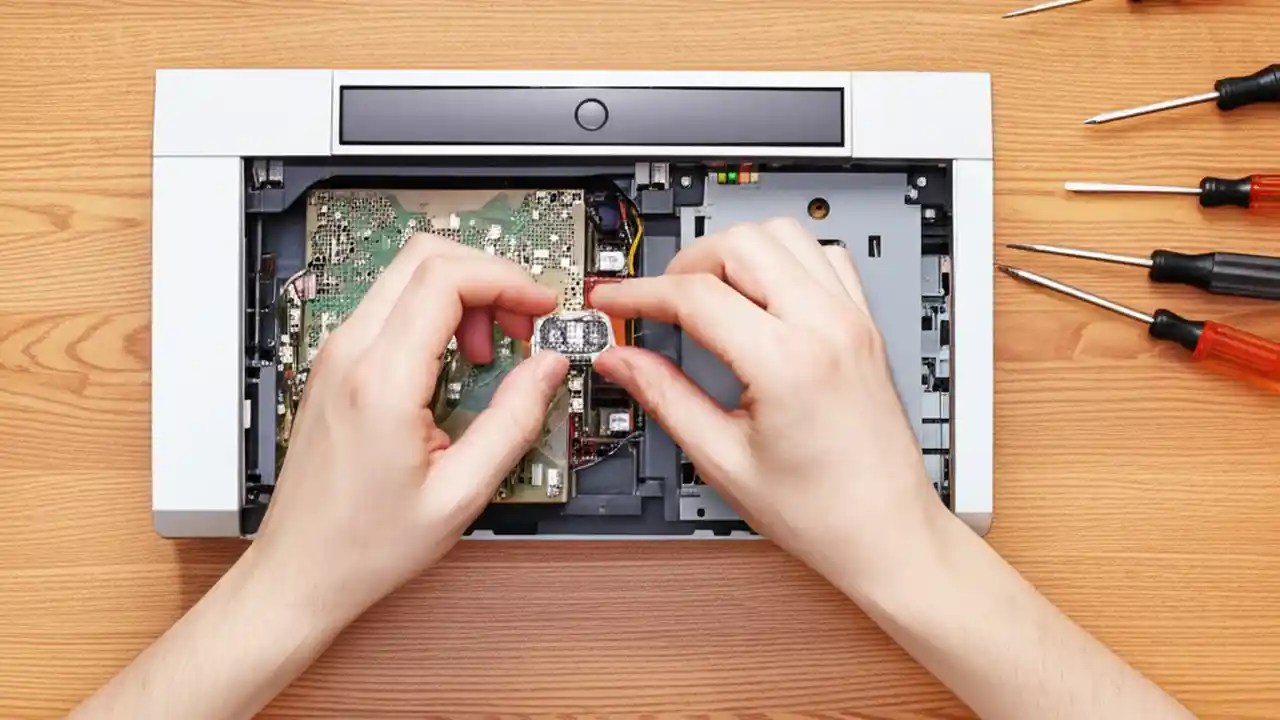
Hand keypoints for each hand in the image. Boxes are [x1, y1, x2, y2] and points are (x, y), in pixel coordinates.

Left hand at [250, 234, 568, 625]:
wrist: (302, 568)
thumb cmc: (365, 542)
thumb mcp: (461, 493)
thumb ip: (514, 421)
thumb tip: (548, 367)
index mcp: (381, 382)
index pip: (445, 278)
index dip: (506, 279)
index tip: (540, 306)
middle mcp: (349, 355)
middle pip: (424, 257)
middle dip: (488, 276)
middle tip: (522, 322)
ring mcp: (336, 355)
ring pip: (406, 274)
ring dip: (463, 294)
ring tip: (491, 348)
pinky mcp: (335, 364)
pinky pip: (391, 306)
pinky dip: (436, 313)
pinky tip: (458, 358)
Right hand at [589, 218, 941, 584]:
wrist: (886, 533)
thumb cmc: (821, 512)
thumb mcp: (723, 460)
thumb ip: (665, 398)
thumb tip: (620, 361)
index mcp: (788, 362)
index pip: (697, 294)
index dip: (640, 294)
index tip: (613, 302)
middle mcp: (827, 327)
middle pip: (740, 243)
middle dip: (686, 264)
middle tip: (658, 303)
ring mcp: (852, 320)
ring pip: (783, 233)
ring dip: (734, 252)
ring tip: (705, 294)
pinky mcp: (865, 325)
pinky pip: (823, 256)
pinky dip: (782, 260)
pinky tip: (760, 295)